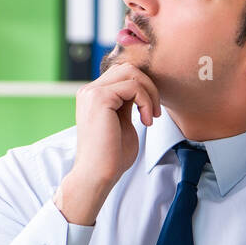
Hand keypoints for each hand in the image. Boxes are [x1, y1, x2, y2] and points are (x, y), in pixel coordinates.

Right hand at [56, 63, 161, 224]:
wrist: (98, 176)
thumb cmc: (111, 157)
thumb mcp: (123, 122)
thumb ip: (127, 103)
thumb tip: (139, 88)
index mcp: (93, 96)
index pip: (122, 74)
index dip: (143, 88)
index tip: (152, 112)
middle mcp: (89, 90)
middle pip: (128, 68)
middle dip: (149, 87)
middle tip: (156, 113)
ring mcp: (92, 92)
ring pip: (132, 73)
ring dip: (149, 93)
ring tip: (152, 117)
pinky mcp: (100, 98)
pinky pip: (133, 86)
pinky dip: (146, 102)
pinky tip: (146, 121)